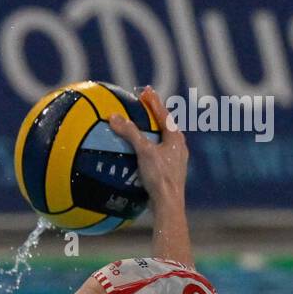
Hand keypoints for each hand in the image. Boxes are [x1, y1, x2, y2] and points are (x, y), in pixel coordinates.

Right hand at [107, 86, 187, 206]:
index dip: (153, 101)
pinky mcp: (169, 173)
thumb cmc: (159, 176)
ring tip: (141, 128)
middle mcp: (178, 147)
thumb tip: (114, 117)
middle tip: (144, 105)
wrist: (169, 204)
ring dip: (152, 132)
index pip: (163, 114)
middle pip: (165, 125)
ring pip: (163, 141)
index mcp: (175, 138)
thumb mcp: (144, 151)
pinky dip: (148, 149)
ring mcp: (175, 160)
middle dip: (155, 115)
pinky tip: (138, 155)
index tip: (146, 89)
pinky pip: (158, 154)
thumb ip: (130, 133)